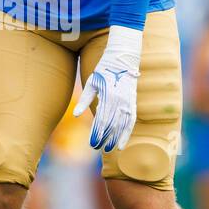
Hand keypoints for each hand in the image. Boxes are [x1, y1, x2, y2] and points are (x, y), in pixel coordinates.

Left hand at [74, 25, 142, 151]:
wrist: (122, 59)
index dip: (97, 133)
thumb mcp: (91, 83)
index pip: (101, 120)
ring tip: (110, 149)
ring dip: (116, 138)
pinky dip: (128, 132)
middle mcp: (119, 101)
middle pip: (112, 125)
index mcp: (108, 97)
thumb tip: (75, 115)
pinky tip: (123, 142)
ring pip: (123, 125)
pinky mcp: (133, 102)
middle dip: (104, 138)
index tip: (92, 143)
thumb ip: (84, 99)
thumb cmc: (103, 70)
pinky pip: (131, 120)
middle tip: (97, 148)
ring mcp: (128, 102)